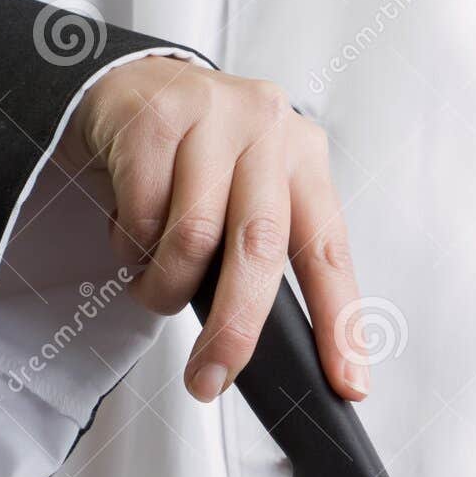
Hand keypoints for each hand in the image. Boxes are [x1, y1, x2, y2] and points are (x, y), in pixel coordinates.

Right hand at [55, 55, 365, 401]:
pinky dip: (130, 247)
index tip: (348, 384)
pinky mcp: (153, 116)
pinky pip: (141, 217)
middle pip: (260, 250)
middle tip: (211, 379)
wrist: (127, 91)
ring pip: (192, 240)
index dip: (339, 324)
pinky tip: (130, 232)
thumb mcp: (248, 199)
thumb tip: (283, 356)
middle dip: (235, 331)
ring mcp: (211, 114)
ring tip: (155, 286)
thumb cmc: (197, 164)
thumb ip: (269, 256)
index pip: (330, 253)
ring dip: (166, 287)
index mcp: (304, 160)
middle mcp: (268, 129)